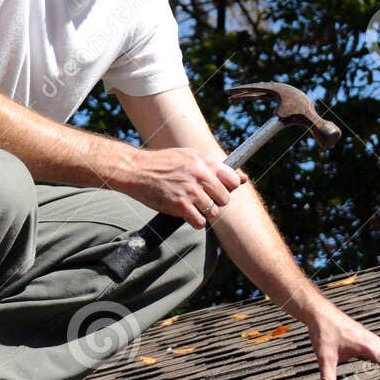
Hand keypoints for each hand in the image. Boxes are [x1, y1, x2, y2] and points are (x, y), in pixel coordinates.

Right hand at [125, 146, 246, 228]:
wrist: (136, 169)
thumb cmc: (163, 164)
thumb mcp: (190, 157)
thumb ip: (214, 167)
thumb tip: (243, 179)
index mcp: (204, 161)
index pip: (233, 179)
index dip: (228, 188)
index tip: (218, 190)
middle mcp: (200, 175)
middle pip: (225, 198)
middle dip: (216, 202)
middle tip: (202, 200)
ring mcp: (191, 190)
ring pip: (214, 212)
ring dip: (205, 213)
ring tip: (192, 206)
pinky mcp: (180, 204)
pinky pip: (199, 222)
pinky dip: (194, 221)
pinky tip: (186, 214)